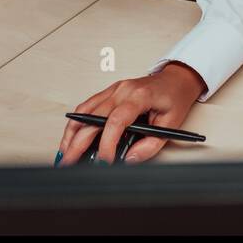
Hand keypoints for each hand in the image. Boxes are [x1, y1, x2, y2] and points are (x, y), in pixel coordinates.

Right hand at [57, 62, 204, 165]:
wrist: (177, 79)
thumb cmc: (175, 98)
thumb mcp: (171, 125)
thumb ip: (150, 145)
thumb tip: (129, 159)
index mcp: (140, 96)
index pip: (116, 121)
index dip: (107, 143)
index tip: (104, 161)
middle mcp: (123, 90)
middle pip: (93, 117)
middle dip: (79, 143)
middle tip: (69, 163)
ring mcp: (114, 89)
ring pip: (84, 111)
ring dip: (72, 133)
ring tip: (65, 153)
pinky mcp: (109, 91)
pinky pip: (87, 106)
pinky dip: (77, 123)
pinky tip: (71, 138)